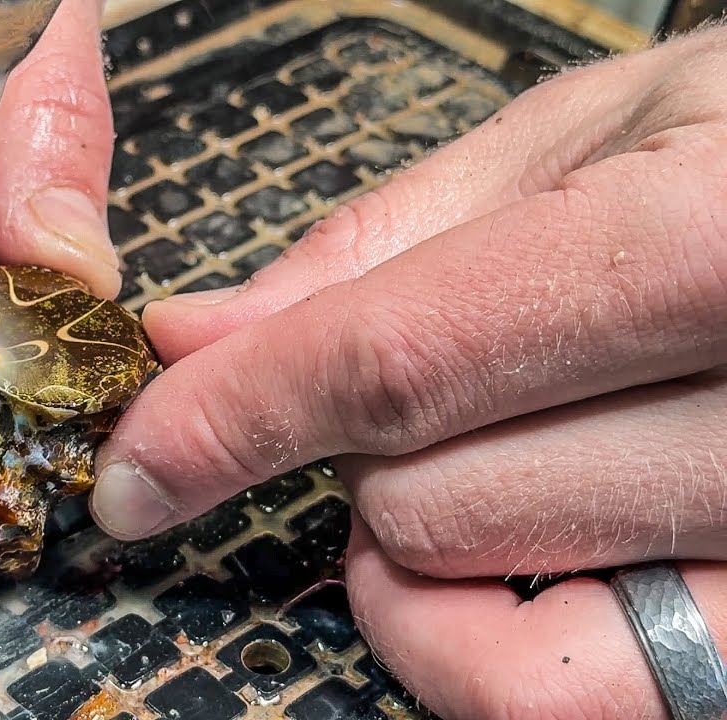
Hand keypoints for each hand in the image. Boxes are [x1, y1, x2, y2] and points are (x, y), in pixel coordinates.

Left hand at [91, 26, 726, 717]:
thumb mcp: (591, 137)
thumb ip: (383, 245)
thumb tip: (204, 337)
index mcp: (716, 240)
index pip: (403, 362)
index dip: (232, 415)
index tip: (141, 460)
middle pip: (421, 497)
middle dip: (356, 442)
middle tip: (418, 367)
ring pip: (474, 598)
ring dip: (418, 531)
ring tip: (493, 439)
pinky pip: (568, 700)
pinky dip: (477, 645)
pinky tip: (505, 555)